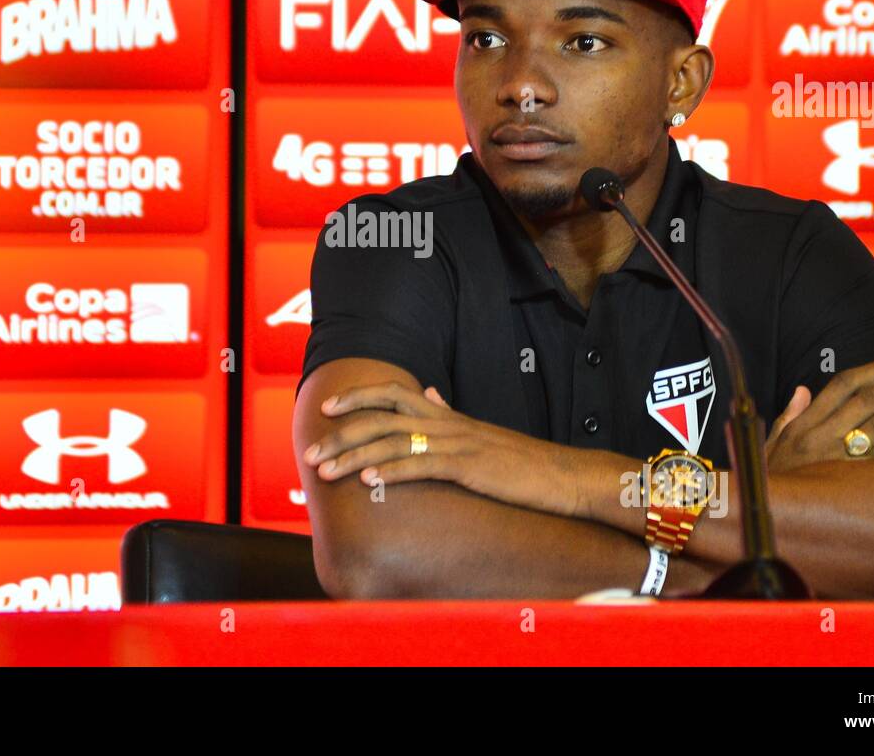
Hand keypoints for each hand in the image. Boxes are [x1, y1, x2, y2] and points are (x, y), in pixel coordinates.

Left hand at [303, 381, 581, 516]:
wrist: (563, 475)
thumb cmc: (521, 461)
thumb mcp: (479, 432)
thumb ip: (448, 413)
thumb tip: (426, 392)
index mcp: (446, 416)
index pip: (393, 394)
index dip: (358, 397)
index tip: (327, 407)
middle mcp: (446, 423)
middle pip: (382, 416)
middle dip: (342, 433)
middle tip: (310, 450)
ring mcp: (458, 443)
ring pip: (395, 442)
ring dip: (355, 456)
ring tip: (325, 471)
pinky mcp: (470, 467)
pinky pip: (424, 466)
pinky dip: (393, 472)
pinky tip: (370, 481)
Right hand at [766, 358, 873, 472]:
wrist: (764, 518)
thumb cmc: (771, 482)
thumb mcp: (771, 445)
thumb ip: (789, 417)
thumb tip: (802, 391)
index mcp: (805, 422)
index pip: (845, 384)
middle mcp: (820, 434)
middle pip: (870, 399)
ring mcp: (835, 457)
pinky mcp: (850, 481)